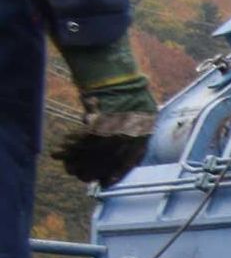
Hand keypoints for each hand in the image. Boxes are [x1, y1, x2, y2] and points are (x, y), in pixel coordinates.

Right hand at [54, 39, 155, 187]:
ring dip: (77, 159)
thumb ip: (129, 136)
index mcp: (145, 132)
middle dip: (92, 169)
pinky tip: (58, 151)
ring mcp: (116, 127)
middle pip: (109, 158)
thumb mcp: (137, 117)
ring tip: (66, 166)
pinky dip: (68, 146)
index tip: (107, 183)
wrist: (116, 74)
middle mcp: (132, 132)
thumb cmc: (126, 95)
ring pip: (93, 151)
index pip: (132, 159)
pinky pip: (81, 139)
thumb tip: (119, 157)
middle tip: (79, 177)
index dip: (119, 172)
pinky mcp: (99, 120)